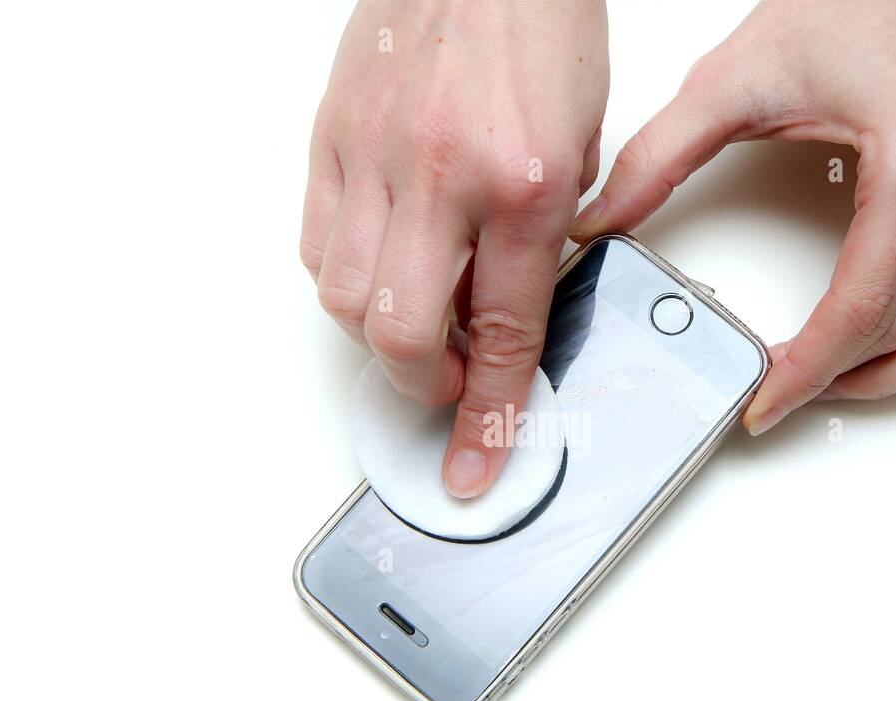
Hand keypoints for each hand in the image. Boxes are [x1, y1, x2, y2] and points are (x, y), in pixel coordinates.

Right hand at [302, 0, 607, 493]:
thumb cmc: (539, 27)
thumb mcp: (580, 142)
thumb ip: (539, 236)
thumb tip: (502, 310)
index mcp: (523, 184)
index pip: (506, 335)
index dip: (491, 417)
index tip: (475, 462)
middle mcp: (442, 178)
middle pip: (404, 337)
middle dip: (427, 387)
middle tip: (452, 384)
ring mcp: (375, 157)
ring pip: (343, 300)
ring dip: (382, 336)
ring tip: (421, 321)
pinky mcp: (330, 137)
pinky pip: (316, 243)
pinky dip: (345, 280)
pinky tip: (379, 270)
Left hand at [570, 0, 895, 433]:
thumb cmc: (841, 5)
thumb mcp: (728, 81)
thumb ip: (657, 157)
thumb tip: (600, 220)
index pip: (864, 303)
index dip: (810, 369)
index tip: (765, 401)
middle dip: (837, 377)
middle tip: (772, 394)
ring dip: (888, 369)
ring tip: (820, 380)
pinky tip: (861, 340)